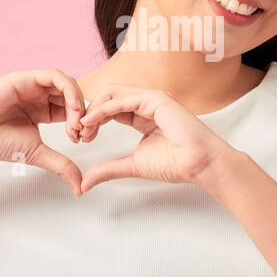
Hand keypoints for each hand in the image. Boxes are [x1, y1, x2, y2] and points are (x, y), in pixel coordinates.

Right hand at [0, 68, 87, 196]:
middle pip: (72, 95)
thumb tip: (80, 185)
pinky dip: (68, 91)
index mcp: (41, 110)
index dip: (81, 122)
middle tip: (81, 133)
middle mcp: (37, 95)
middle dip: (83, 113)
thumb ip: (60, 165)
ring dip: (78, 102)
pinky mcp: (24, 78)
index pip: (71, 109)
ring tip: (75, 124)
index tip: (80, 140)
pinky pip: (54, 76)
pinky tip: (69, 110)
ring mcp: (31, 85)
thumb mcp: (36, 154)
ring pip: (67, 83)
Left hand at [75, 85, 236, 193]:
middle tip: (78, 132)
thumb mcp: (132, 165)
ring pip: (112, 93)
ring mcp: (152, 98)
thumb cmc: (176, 163)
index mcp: (143, 114)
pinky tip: (92, 122)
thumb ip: (108, 169)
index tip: (81, 137)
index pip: (110, 108)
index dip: (93, 120)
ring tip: (83, 128)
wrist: (199, 164)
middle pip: (108, 96)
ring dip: (93, 109)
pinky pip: (123, 100)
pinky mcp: (156, 99)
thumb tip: (85, 182)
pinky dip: (104, 109)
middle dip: (89, 111)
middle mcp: (147, 102)